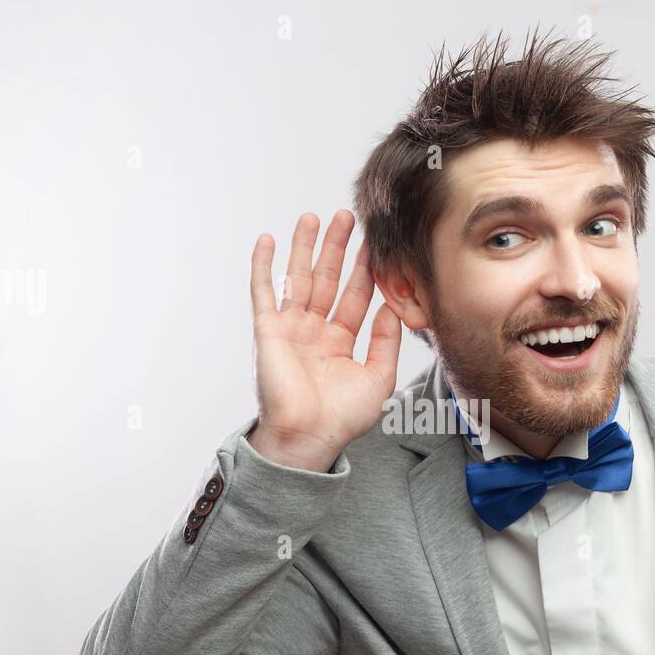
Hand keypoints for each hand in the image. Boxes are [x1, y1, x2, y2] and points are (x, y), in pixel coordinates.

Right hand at [247, 210, 402, 470]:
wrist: (308, 437)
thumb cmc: (342, 418)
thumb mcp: (379, 378)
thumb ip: (386, 341)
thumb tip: (392, 305)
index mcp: (340, 343)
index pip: (356, 296)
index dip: (366, 269)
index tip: (376, 243)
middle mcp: (314, 332)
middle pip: (327, 279)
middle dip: (337, 248)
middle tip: (347, 217)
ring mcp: (290, 329)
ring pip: (298, 278)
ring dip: (305, 247)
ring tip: (312, 217)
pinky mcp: (268, 330)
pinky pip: (263, 291)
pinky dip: (263, 265)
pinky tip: (268, 240)